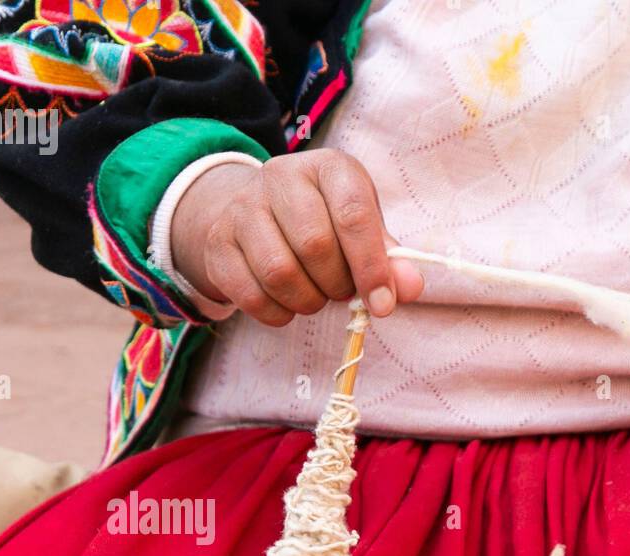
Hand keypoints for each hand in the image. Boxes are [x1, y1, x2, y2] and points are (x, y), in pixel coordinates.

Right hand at [169, 149, 424, 325]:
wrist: (253, 212)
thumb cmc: (324, 223)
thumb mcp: (363, 232)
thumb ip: (390, 260)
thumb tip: (410, 288)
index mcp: (329, 168)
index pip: (353, 214)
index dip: (371, 267)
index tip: (382, 304)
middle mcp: (282, 176)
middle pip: (315, 246)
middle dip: (336, 285)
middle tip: (341, 291)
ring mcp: (243, 206)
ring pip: (279, 273)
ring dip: (307, 302)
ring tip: (315, 296)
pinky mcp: (219, 241)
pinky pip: (251, 295)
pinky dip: (277, 313)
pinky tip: (287, 304)